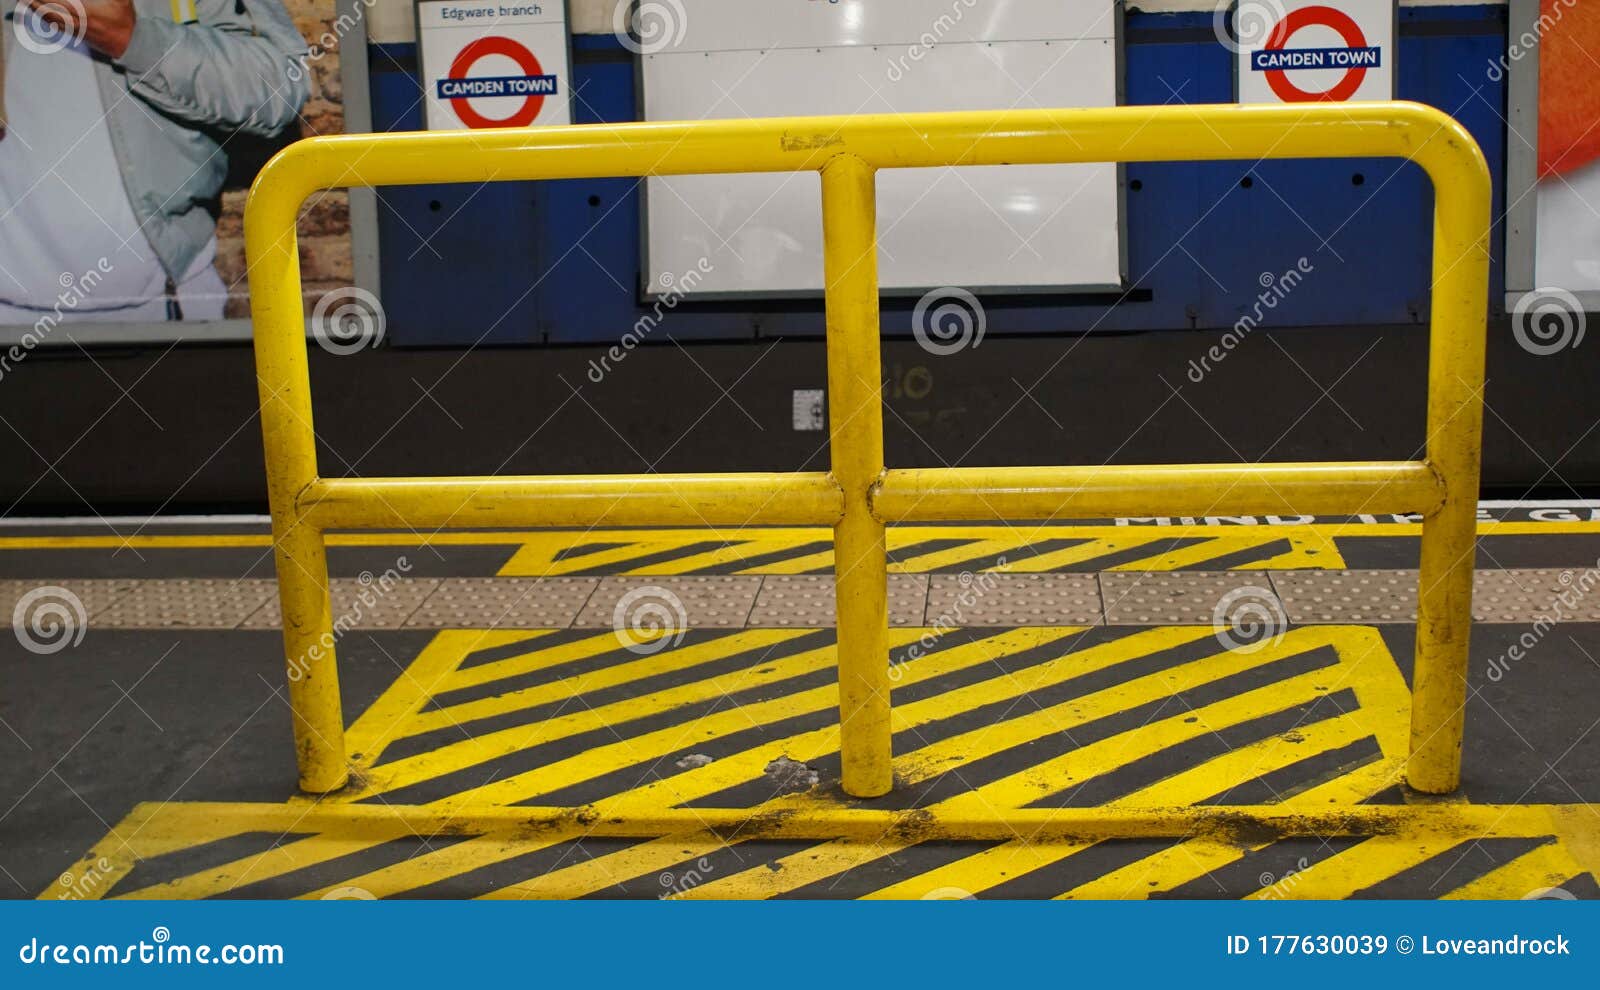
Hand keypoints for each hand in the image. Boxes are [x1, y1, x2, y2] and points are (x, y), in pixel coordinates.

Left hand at [21, 0, 137, 58]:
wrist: (131, 45)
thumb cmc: (126, 22)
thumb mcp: (122, 0)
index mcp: (85, 12)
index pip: (58, 2)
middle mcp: (77, 21)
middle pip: (49, 10)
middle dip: (35, 2)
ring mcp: (76, 29)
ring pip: (51, 18)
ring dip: (36, 9)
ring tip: (26, 1)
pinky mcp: (77, 34)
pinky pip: (56, 25)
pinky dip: (45, 17)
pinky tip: (39, 12)